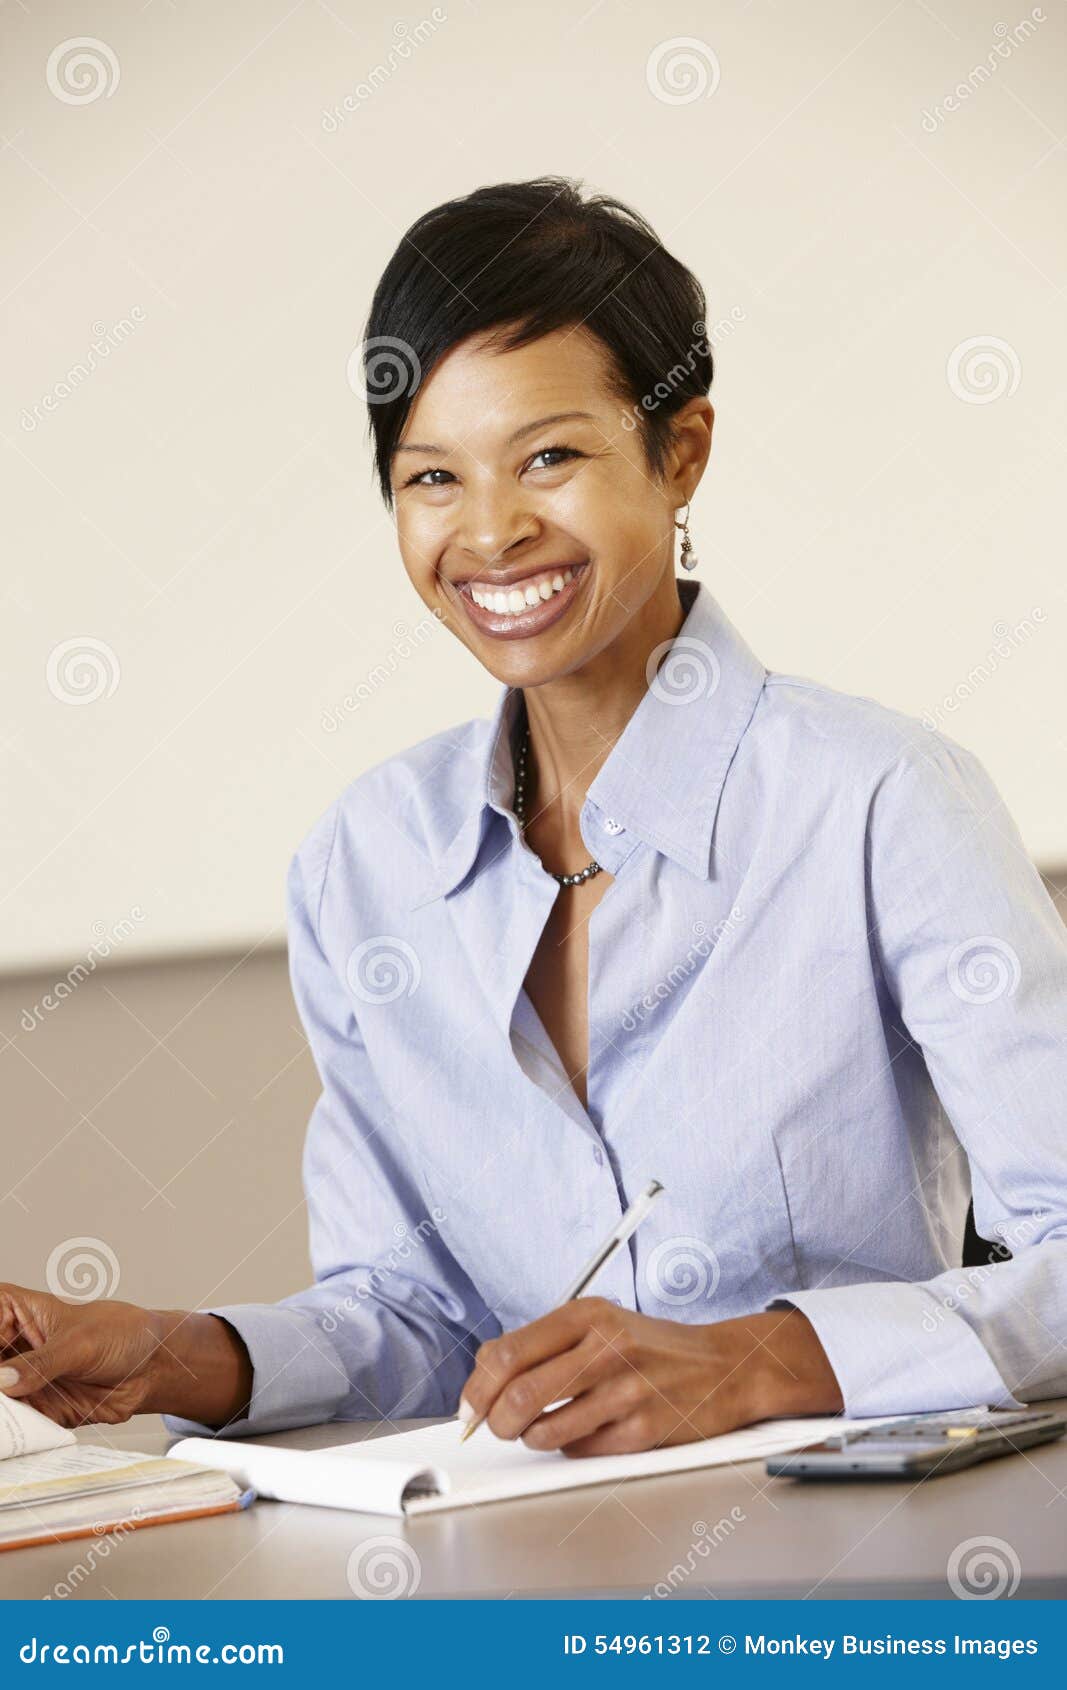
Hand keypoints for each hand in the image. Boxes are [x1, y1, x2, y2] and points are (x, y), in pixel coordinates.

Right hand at [0, 1283, 251, 1429]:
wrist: (150, 1368)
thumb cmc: (121, 1335)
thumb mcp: (81, 1343)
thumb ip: (42, 1363)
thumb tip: (2, 1381)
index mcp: (15, 1311)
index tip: (0, 1367)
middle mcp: (9, 1346)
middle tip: (7, 1393)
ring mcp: (17, 1379)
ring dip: (2, 1411)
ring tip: (13, 1412)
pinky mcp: (30, 1408)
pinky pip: (11, 1424)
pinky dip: (10, 1433)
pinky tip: (13, 1436)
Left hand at [458, 1299, 841, 1456]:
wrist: (724, 1367)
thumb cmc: (650, 1347)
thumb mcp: (598, 1324)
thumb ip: (542, 1343)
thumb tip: (482, 1374)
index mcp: (586, 1315)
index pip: (506, 1353)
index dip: (476, 1389)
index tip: (470, 1410)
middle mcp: (606, 1347)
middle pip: (518, 1396)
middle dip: (496, 1423)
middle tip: (499, 1429)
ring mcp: (626, 1391)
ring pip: (545, 1430)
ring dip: (534, 1438)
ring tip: (547, 1427)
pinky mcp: (644, 1430)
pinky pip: (581, 1450)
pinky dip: (572, 1447)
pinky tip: (589, 1430)